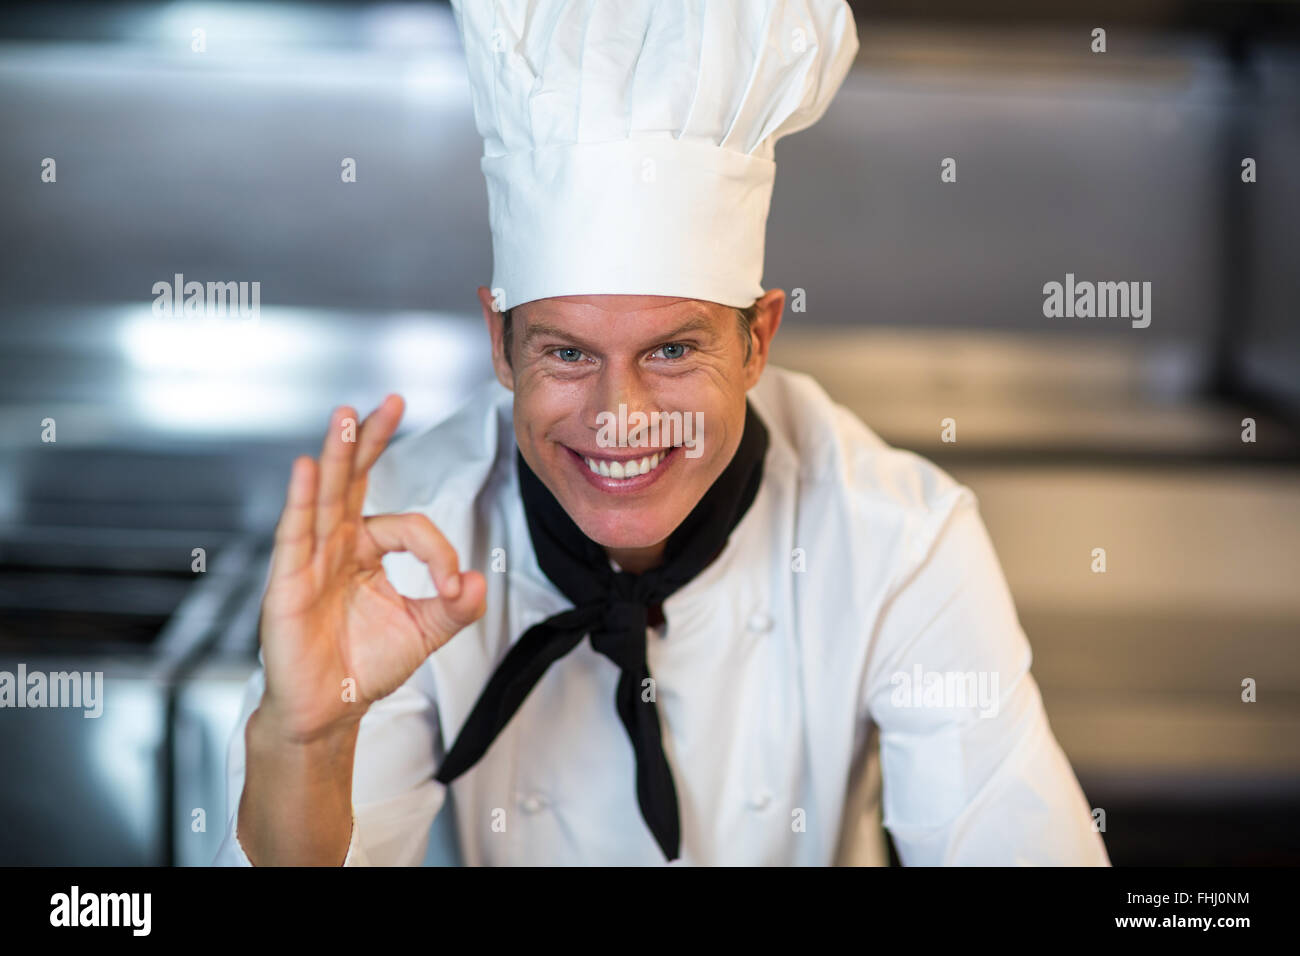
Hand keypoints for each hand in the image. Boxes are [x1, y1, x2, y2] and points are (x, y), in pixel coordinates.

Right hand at [255, 395, 486, 741]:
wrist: (329, 710)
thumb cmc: (366, 665)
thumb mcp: (425, 631)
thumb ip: (457, 605)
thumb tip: (479, 579)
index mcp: (367, 549)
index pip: (410, 527)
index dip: (439, 552)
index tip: (454, 586)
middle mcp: (337, 545)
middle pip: (356, 481)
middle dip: (373, 439)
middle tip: (392, 400)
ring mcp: (309, 559)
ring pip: (327, 496)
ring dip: (338, 454)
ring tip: (346, 414)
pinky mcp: (287, 581)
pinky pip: (295, 532)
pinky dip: (302, 498)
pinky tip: (310, 466)